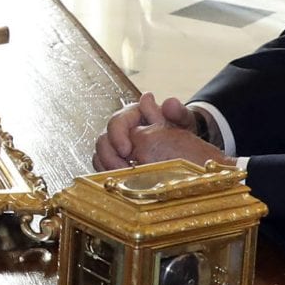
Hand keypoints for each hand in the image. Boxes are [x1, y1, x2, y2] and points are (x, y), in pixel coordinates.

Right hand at [92, 91, 211, 170]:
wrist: (182, 146)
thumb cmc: (179, 130)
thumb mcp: (183, 121)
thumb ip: (178, 112)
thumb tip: (169, 103)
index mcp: (134, 114)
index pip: (117, 121)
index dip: (118, 135)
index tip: (126, 150)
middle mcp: (122, 128)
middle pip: (104, 139)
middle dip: (110, 156)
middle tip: (123, 169)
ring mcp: (116, 144)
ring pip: (100, 153)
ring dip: (108, 166)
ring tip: (123, 178)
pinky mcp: (115, 158)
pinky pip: (102, 165)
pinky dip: (109, 172)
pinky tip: (121, 181)